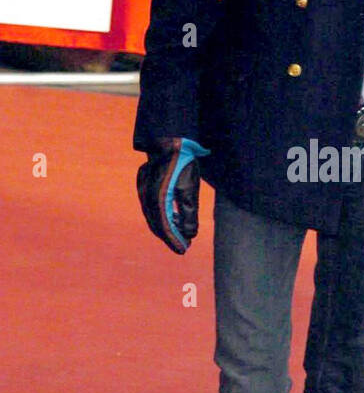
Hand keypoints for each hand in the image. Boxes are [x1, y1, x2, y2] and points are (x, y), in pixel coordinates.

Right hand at [137, 137, 208, 253]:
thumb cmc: (183, 164)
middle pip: (156, 224)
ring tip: (179, 234)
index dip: (174, 241)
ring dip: (165, 228)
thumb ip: (189, 214)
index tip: (184, 250)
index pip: (165, 227)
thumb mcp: (190, 189)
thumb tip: (189, 234)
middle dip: (169, 237)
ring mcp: (143, 191)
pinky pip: (151, 208)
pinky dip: (160, 216)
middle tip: (183, 246)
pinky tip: (172, 218)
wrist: (170, 141)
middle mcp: (146, 197)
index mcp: (158, 199)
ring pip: (152, 217)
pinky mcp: (144, 185)